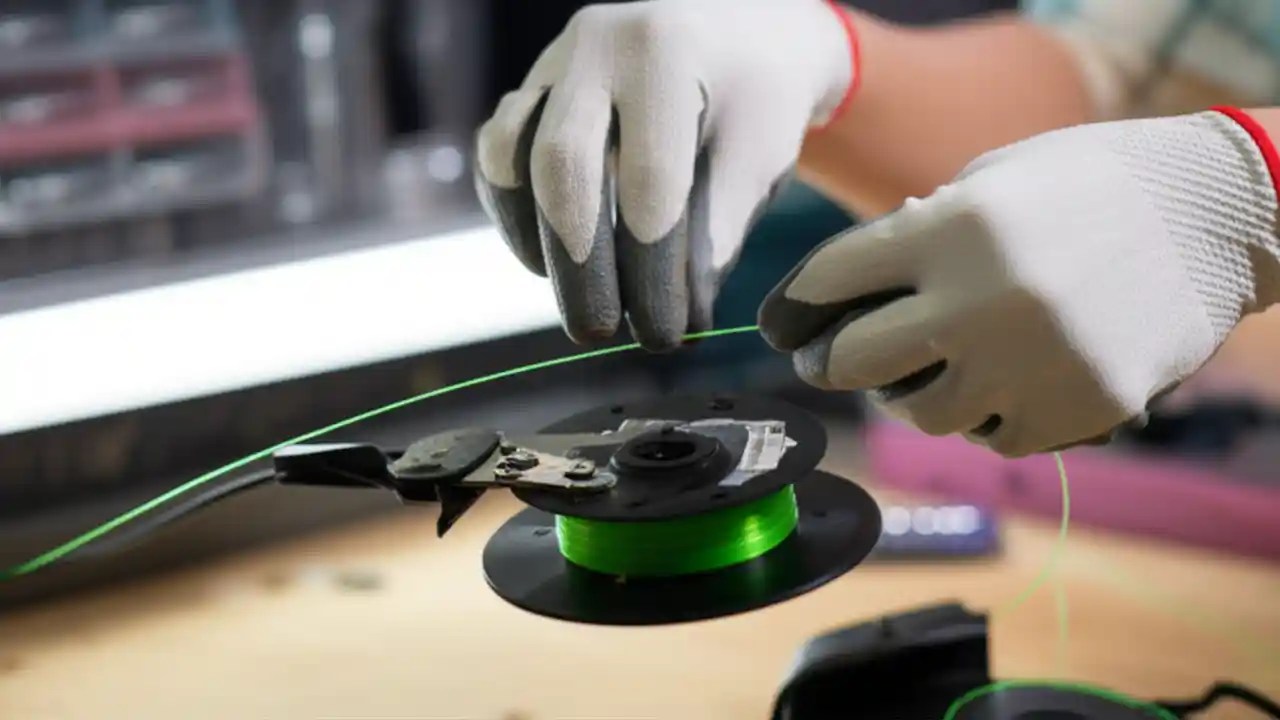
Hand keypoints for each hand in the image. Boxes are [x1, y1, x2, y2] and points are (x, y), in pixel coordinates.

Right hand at [474, 0, 855, 349]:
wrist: (735, 29)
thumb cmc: (756, 96)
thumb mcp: (760, 154)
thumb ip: (720, 231)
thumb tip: (683, 320)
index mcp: (664, 53)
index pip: (649, 177)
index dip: (652, 268)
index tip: (667, 334)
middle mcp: (595, 47)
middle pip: (562, 165)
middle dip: (579, 264)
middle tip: (598, 332)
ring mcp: (552, 64)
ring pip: (510, 155)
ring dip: (534, 238)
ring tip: (576, 297)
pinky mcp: (529, 90)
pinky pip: (498, 155)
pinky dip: (514, 214)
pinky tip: (547, 259)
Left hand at [759, 111, 1279, 455]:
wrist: (1213, 216)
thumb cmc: (1086, 187)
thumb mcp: (990, 183)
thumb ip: (916, 238)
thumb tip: (847, 300)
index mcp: (949, 229)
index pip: (830, 280)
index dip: (794, 306)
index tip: (782, 325)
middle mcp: (978, 302)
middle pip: (852, 362)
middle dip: (828, 363)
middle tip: (824, 362)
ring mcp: (1027, 365)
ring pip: (922, 413)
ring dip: (913, 392)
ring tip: (933, 365)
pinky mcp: (1073, 413)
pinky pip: (994, 435)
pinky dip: (989, 412)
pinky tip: (1010, 377)